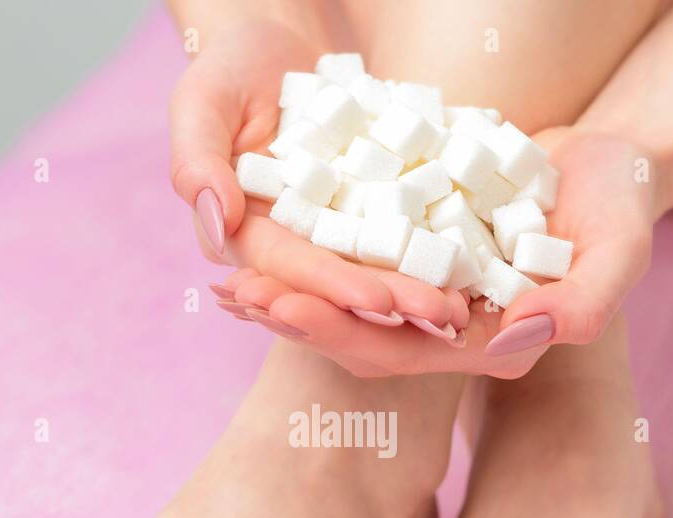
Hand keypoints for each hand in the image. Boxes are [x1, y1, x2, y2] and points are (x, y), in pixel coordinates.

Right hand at [170, 20, 469, 331]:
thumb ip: (197, 162)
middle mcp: (292, 243)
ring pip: (379, 267)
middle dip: (392, 301)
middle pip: (342, 280)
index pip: (290, 268)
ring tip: (465, 308)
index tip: (375, 302)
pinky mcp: (371, 210)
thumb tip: (216, 226)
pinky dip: (437, 253)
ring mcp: (334, 230)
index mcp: (246, 232)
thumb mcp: (201, 100)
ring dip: (421, 290)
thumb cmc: (229, 68)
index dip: (331, 287)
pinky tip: (476, 269)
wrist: (279, 44)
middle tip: (442, 318)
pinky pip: (407, 235)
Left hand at [213, 127, 656, 376]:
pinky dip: (305, 257)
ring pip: (345, 307)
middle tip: (232, 293)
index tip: (281, 307)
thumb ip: (588, 301)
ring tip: (225, 280)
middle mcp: (449, 331)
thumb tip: (521, 334)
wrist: (606, 163)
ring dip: (286, 295)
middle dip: (294, 317)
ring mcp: (428, 297)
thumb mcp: (621, 246)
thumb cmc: (620, 205)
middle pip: (358, 336)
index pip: (403, 351)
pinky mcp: (413, 258)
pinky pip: (349, 263)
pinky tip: (257, 243)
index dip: (340, 333)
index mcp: (488, 342)